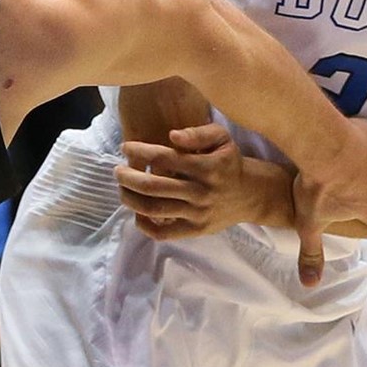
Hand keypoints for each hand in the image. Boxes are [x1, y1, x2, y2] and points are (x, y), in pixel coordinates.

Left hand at [115, 123, 249, 238]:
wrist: (249, 195)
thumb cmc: (229, 163)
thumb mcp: (222, 139)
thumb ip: (198, 133)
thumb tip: (172, 135)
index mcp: (206, 167)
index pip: (164, 158)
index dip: (140, 151)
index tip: (125, 147)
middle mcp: (201, 192)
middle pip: (153, 187)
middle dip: (128, 178)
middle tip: (117, 171)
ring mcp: (197, 214)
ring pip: (154, 210)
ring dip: (131, 199)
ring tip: (122, 189)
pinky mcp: (195, 230)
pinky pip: (163, 233)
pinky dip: (144, 225)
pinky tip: (136, 212)